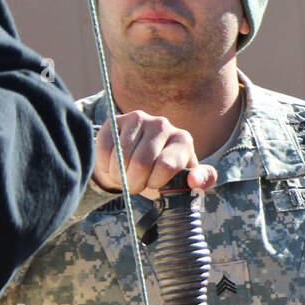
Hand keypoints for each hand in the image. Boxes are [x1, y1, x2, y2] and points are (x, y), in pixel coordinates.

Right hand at [91, 111, 216, 199]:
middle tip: (135, 185)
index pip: (166, 165)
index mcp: (183, 140)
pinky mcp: (116, 120)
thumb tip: (193, 181)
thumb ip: (200, 181)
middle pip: (141, 163)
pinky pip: (104, 150)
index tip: (154, 184)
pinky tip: (114, 165)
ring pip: (121, 158)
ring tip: (126, 176)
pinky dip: (105, 166)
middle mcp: (163, 125)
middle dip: (135, 182)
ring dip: (119, 176)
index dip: (155, 182)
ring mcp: (139, 119)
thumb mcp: (186, 180)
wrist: (137, 163)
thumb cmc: (164, 175)